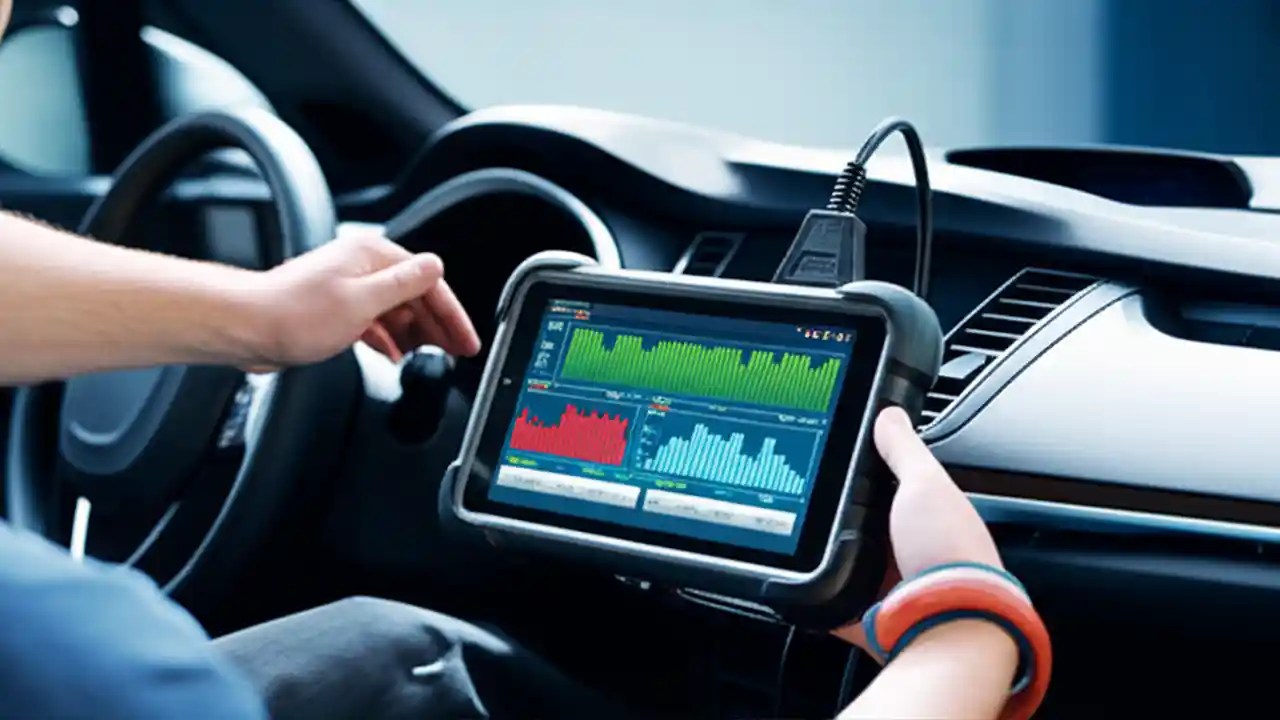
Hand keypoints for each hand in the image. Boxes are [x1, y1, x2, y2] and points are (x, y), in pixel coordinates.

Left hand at [247, 233, 481, 367]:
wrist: (246, 327)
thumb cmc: (292, 313)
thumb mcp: (361, 301)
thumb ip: (403, 285)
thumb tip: (435, 267)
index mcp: (372, 257)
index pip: (428, 283)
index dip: (452, 315)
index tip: (466, 339)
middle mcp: (362, 267)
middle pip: (415, 296)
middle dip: (438, 326)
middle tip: (458, 351)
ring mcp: (349, 288)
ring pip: (396, 311)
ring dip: (415, 335)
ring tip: (431, 356)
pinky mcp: (336, 310)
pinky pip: (375, 322)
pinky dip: (389, 339)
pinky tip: (395, 355)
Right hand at [833, 406, 1002, 649]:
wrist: (947, 621)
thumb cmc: (949, 552)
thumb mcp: (924, 482)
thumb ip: (904, 449)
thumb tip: (890, 413)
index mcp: (937, 519)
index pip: (901, 490)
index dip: (876, 477)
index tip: (846, 465)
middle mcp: (921, 554)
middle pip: (874, 529)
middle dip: (849, 520)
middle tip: (818, 503)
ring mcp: (900, 589)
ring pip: (856, 565)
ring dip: (837, 557)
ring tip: (810, 539)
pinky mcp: (878, 619)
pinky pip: (842, 605)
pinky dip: (827, 598)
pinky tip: (809, 582)